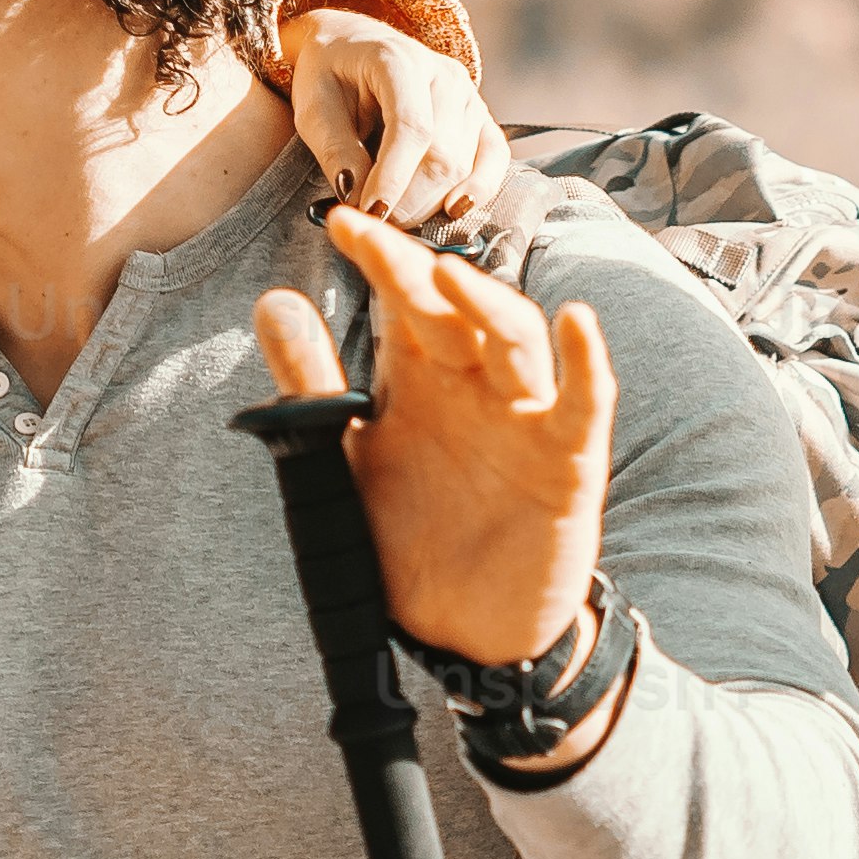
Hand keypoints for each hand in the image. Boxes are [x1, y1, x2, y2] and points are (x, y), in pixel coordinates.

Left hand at [250, 206, 612, 665]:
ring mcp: (525, 418)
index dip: (378, 259)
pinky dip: (587, 363)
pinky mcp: (567, 462)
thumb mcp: (346, 458)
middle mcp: (475, 386)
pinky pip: (583, 404)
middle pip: (455, 310)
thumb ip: (312, 383)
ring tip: (450, 278)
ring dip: (488, 305)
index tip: (338, 224)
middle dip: (418, 273)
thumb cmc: (410, 540)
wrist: (459, 634)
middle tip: (379, 244)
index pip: (402, 302)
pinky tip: (578, 322)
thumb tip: (271, 300)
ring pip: (518, 340)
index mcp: (421, 379)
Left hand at [285, 11, 515, 233]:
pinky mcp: (479, 115)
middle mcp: (443, 74)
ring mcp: (468, 95)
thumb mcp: (313, 107)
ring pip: (464, 163)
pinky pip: (494, 156)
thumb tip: (356, 195)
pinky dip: (479, 188)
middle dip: (409, 199)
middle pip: (442, 152)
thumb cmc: (329, 75)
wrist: (353, 45)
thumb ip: (335, 149)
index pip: (411, 126)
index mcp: (398, 60)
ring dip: (430, 201)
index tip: (371, 213)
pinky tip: (455, 209)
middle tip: (376, 223)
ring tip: (395, 215)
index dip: (394, 176)